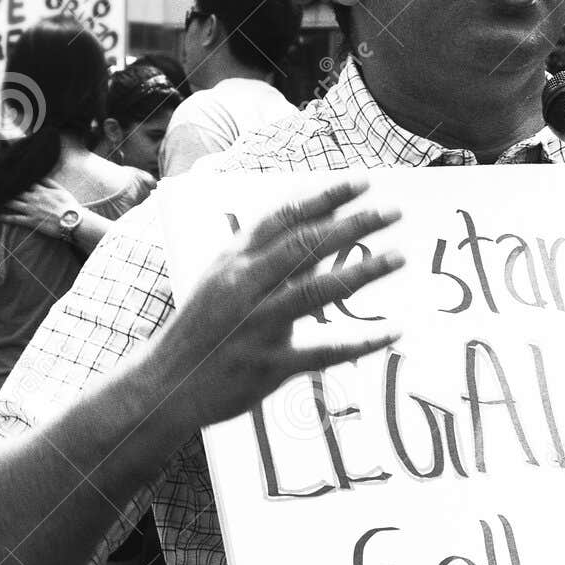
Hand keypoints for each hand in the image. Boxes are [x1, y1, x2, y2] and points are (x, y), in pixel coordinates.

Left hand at [0, 177, 77, 236]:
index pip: (25, 182)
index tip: (7, 178)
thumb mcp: (62, 191)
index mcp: (41, 190)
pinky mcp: (30, 221)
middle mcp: (33, 198)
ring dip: (0, 201)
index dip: (16, 180)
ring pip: (12, 203)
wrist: (73, 221)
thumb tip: (41, 176)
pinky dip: (3, 217)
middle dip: (4, 188)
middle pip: (15, 191)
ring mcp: (31, 209)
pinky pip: (14, 218)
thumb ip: (51, 183)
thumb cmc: (70, 206)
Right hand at [149, 178, 405, 426]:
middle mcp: (243, 286)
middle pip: (305, 245)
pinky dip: (361, 342)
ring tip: (400, 256)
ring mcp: (256, 326)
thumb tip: (318, 220)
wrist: (164, 385)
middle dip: (352, 224)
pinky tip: (394, 331)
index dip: (325, 196)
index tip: (363, 180)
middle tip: (394, 210)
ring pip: (316, 292)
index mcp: (233, 260)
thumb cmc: (203, 326)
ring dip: (363, 271)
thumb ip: (266, 251)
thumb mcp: (223, 278)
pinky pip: (323, 351)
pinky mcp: (268, 365)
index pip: (284, 217)